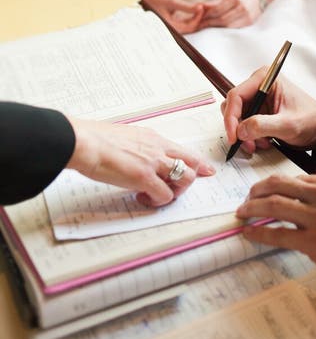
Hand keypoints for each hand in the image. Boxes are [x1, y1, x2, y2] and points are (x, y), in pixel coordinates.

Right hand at [67, 118, 214, 207]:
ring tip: (154, 194)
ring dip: (174, 192)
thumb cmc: (96, 139)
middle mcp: (158, 148)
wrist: (85, 141)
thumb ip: (138, 146)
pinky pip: (164, 195)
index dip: (198, 163)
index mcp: (153, 138)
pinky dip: (157, 201)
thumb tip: (137, 155)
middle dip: (187, 181)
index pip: (184, 150)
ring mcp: (153, 163)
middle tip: (171, 190)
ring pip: (184, 180)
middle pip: (191, 165)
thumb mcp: (125, 136)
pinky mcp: (144, 177)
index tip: (208, 170)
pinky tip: (143, 197)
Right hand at [139, 0, 204, 33]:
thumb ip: (186, 6)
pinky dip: (191, 16)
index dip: (198, 17)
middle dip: (198, 18)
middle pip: (191, 28)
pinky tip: (195, 8)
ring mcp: (173, 26)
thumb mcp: (172, 2)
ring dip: (196, 17)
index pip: (190, 27)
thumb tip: (200, 8)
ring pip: (189, 25)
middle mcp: (172, 29)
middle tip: (204, 7)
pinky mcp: (173, 22)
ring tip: (201, 7)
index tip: (201, 6)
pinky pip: (185, 22)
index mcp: (170, 27)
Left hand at [197, 0, 263, 29]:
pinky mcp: (250, 23)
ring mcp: (248, 16)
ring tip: (207, 28)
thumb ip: (215, 2)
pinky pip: (235, 28)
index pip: (218, 10)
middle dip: (210, 23)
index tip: (199, 18)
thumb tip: (200, 6)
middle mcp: (243, 8)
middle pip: (222, 20)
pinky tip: (219, 29)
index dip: (208, 15)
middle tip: (200, 26)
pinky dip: (225, 29)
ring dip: (216, 27)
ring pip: (228, 26)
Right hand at [221, 67, 315, 154]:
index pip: (236, 95)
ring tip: (260, 144)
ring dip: (245, 134)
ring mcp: (259, 98)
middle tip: (246, 144)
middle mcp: (259, 85)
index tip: (234, 136)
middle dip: (238, 127)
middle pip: (234, 106)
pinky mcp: (260, 111)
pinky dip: (250, 136)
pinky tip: (264, 142)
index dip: (231, 117)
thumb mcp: (287, 125)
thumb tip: (240, 130)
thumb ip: (262, 126)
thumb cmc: (312, 120)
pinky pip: (246, 124)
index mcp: (265, 78)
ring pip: (238, 117)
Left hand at [236, 172, 315, 300]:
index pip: (297, 178)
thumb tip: (314, 189)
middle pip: (279, 185)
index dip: (277, 185)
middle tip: (247, 197)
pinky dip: (259, 234)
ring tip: (242, 213)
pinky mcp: (314, 242)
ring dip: (252, 208)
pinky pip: (277, 235)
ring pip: (273, 206)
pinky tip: (249, 234)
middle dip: (258, 190)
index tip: (267, 191)